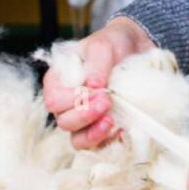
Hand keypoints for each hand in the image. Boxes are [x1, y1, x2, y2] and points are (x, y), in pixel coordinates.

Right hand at [42, 17, 154, 150]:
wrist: (135, 49)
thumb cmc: (112, 44)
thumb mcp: (103, 46)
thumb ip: (96, 65)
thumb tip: (93, 86)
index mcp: (57, 81)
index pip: (54, 100)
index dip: (74, 100)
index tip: (99, 91)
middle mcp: (66, 103)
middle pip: (64, 122)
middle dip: (85, 115)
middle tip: (108, 102)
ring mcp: (82, 118)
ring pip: (77, 139)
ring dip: (93, 134)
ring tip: (111, 122)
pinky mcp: (100, 127)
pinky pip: (97, 145)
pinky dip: (107, 141)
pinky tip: (120, 130)